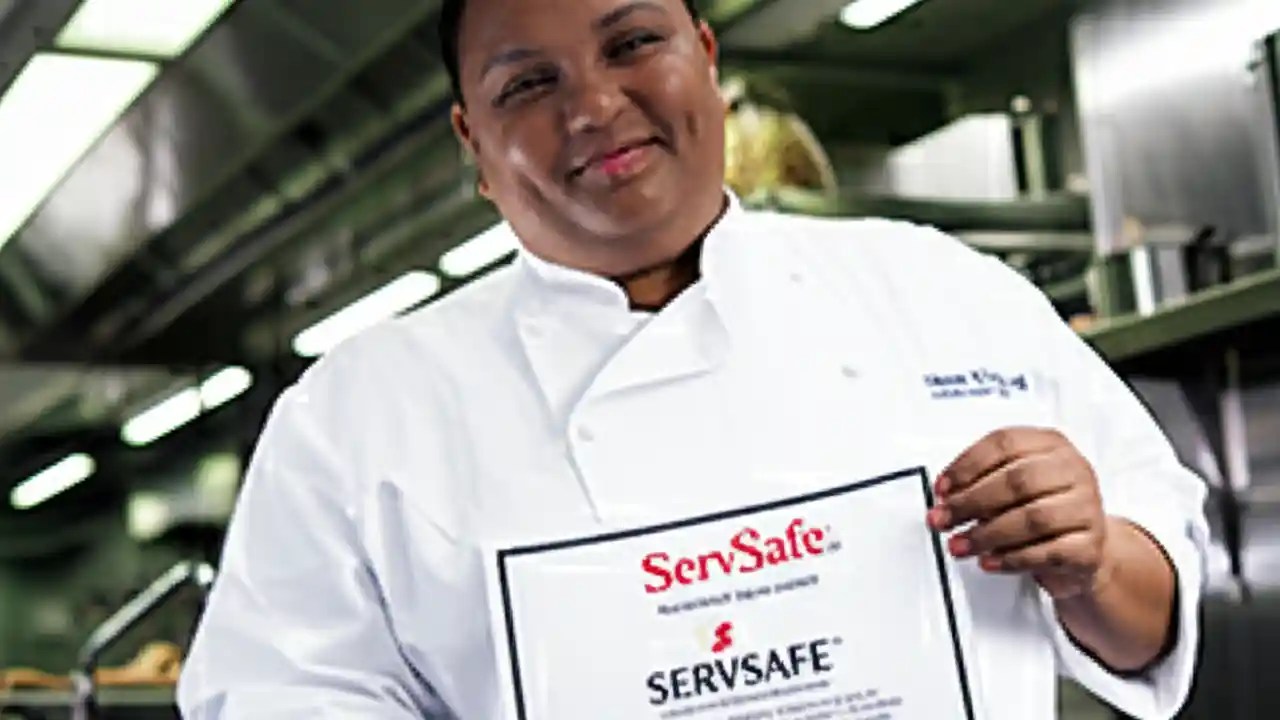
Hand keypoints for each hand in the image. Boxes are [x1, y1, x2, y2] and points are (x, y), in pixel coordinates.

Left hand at [926, 427, 1109, 599]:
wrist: (1083, 547)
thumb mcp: (1011, 487)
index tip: (941, 489)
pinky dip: (1011, 559)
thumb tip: (946, 499)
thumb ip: (980, 485)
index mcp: (1051, 445)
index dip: (967, 466)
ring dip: (986, 534)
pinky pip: (1048, 552)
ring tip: (959, 545)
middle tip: (942, 520)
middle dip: (970, 502)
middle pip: (1016, 481)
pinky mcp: (1091, 545)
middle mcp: (1073, 470)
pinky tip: (988, 561)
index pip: (1004, 443)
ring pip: (1032, 518)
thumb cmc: (1040, 508)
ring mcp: (1087, 507)